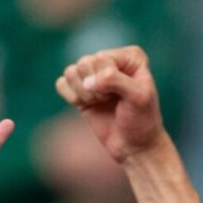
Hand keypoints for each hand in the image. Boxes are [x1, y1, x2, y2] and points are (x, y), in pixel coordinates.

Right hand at [55, 45, 165, 162]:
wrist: (133, 146)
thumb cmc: (141, 121)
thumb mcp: (138, 98)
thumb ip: (115, 81)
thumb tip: (87, 81)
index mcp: (130, 57)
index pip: (101, 58)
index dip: (105, 81)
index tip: (121, 96)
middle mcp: (110, 60)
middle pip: (84, 63)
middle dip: (93, 88)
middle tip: (108, 100)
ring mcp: (94, 74)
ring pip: (71, 72)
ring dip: (82, 93)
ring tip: (99, 103)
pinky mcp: (80, 88)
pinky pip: (61, 83)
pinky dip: (70, 96)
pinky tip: (85, 105)